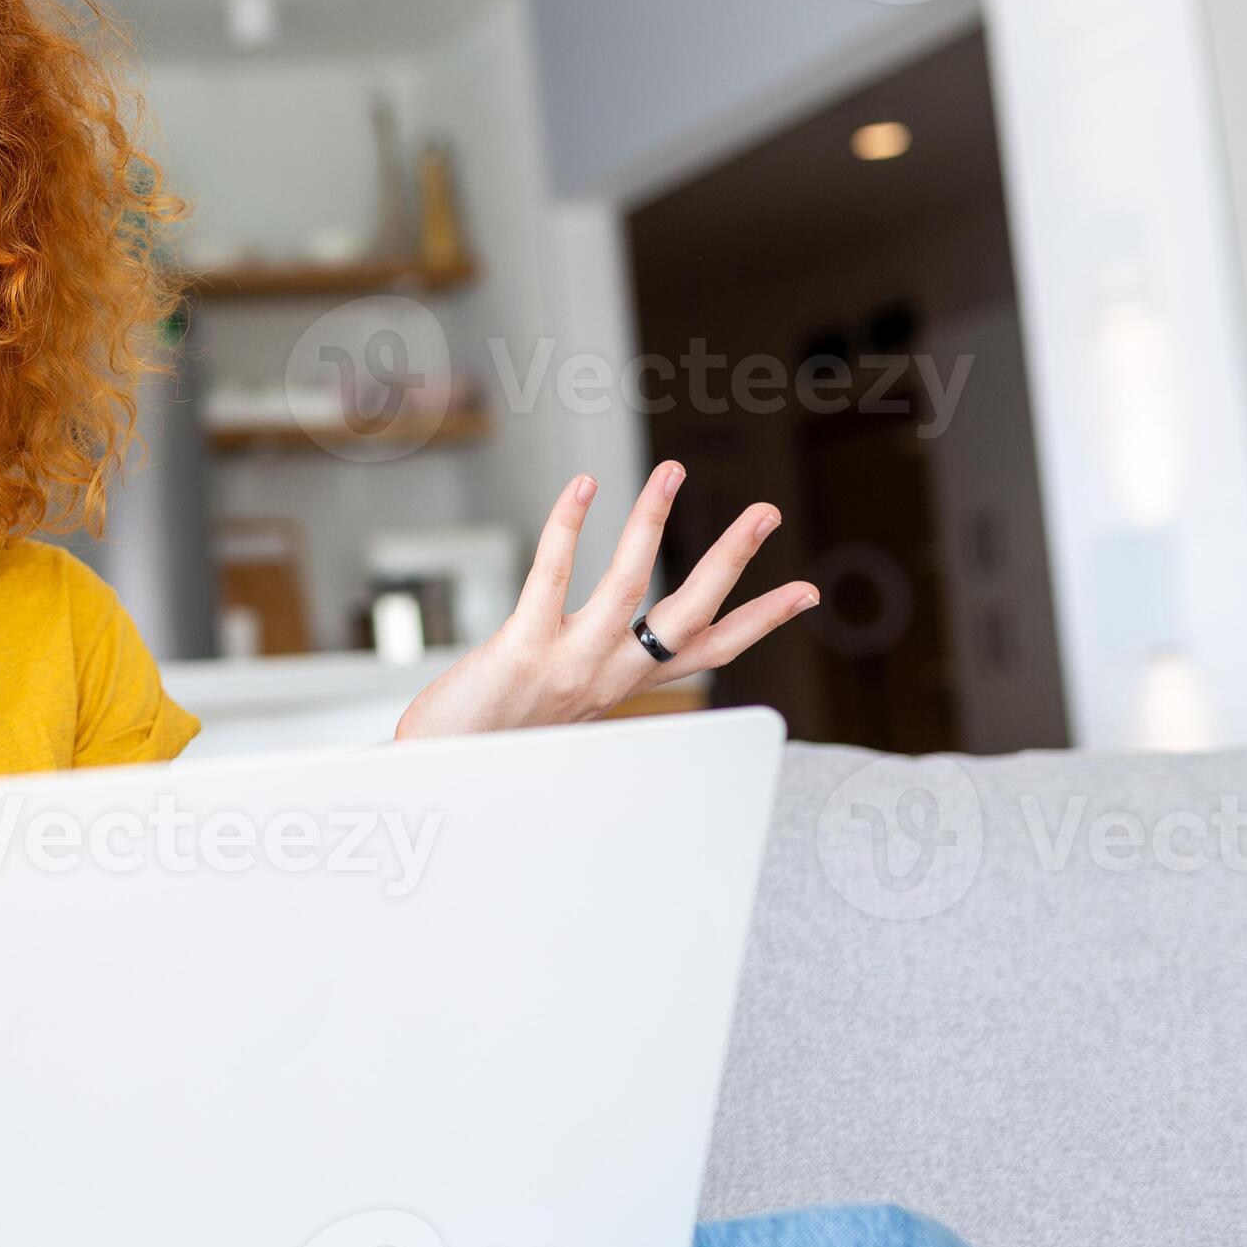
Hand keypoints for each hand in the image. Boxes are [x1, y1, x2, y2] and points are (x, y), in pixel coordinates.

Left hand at [394, 464, 816, 738]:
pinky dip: (568, 528)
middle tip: (767, 512)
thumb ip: (586, 685)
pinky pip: (551, 577)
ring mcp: (570, 662)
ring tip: (673, 470)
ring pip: (630, 586)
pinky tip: (583, 486)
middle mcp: (608, 675)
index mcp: (622, 687)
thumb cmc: (494, 740)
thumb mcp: (559, 715)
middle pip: (689, 613)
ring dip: (654, 522)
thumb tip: (609, 661)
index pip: (708, 650)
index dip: (759, 620)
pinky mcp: (524, 648)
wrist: (441, 775)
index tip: (805, 592)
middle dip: (733, 560)